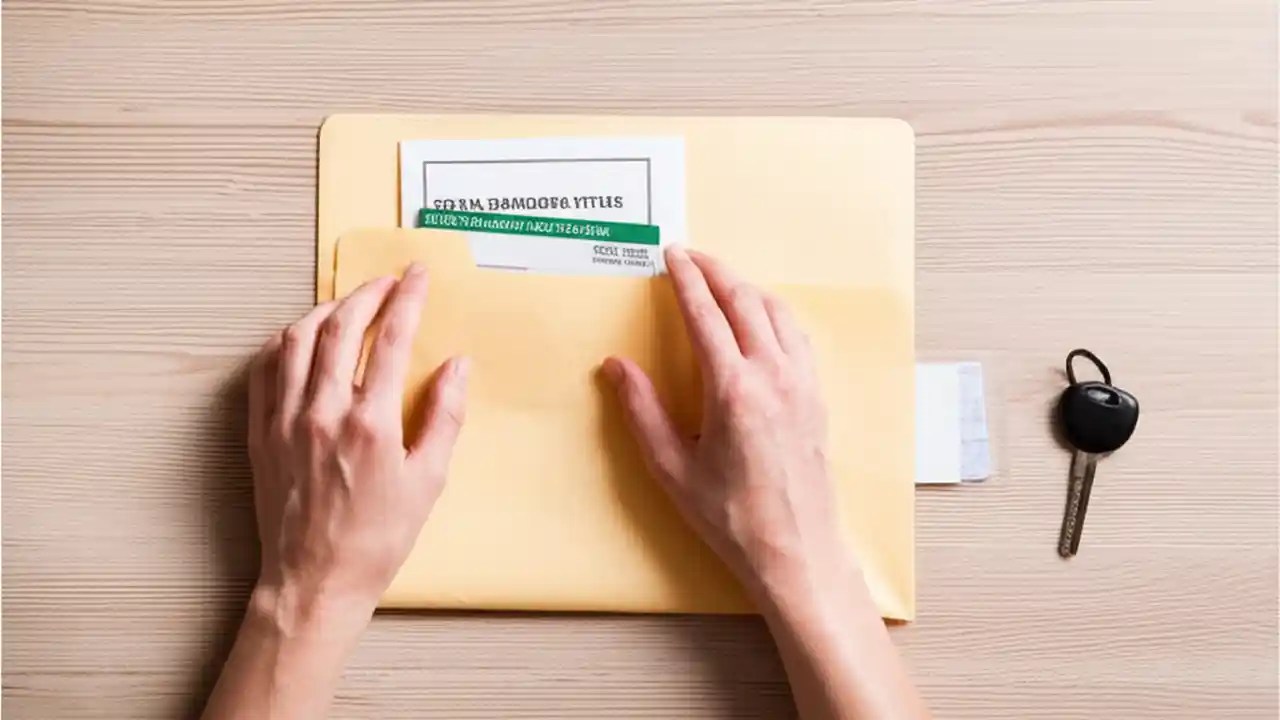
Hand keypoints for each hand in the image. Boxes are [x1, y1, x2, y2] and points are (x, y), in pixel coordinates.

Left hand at [247, 265, 469, 619]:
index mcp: (371, 422)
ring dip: (325, 310)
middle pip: (341, 327)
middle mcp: (323, 412)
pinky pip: (265, 370)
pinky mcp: (261, 434)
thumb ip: (444, 416)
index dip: (408, 298)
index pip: (391, 338)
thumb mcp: (428, 481)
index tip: (418, 276)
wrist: (315, 581)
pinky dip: (283, 342)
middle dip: (367, 293)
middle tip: (388, 281)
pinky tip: (300, 338)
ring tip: (348, 303)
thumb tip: (457, 366)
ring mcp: (285, 420)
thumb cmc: (377, 539)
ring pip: (297, 340)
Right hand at [604, 247, 846, 593]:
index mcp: (734, 389)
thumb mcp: (672, 469)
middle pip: (745, 300)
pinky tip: (761, 319)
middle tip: (691, 255)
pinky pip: (796, 336)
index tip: (671, 255)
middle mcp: (773, 376)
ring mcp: (802, 384)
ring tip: (722, 280)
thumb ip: (642, 411)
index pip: (706, 314)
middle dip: (716, 271)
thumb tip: (617, 366)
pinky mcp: (816, 398)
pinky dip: (774, 313)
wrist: (795, 551)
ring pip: (776, 312)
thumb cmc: (731, 518)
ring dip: (747, 288)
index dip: (685, 279)